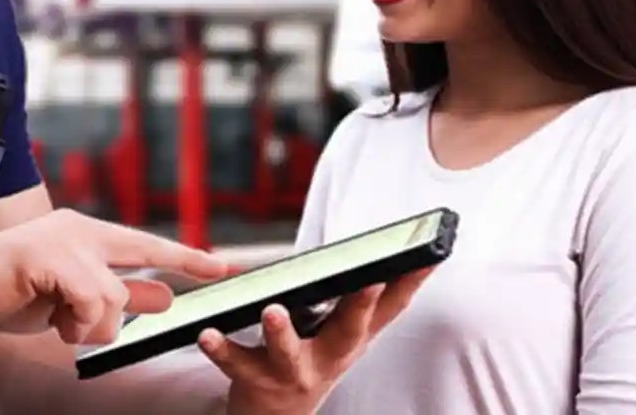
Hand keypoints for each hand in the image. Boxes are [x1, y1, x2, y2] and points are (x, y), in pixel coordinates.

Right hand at [0, 208, 229, 344]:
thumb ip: (114, 293)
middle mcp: (80, 230)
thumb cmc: (7, 291)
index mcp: (84, 234)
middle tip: (199, 280)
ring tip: (60, 325)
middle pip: (136, 269)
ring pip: (113, 298)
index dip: (184, 255)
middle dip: (158, 285)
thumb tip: (163, 296)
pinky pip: (92, 303)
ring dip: (90, 326)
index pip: (144, 243)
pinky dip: (77, 324)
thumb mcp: (68, 298)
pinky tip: (52, 322)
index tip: (223, 266)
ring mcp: (67, 241)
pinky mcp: (52, 258)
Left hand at [197, 267, 435, 414]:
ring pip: (288, 352)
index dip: (411, 282)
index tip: (428, 256)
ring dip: (282, 331)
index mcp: (353, 338)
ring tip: (273, 310)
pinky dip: (221, 348)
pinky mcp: (254, 380)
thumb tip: (419, 254)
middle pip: (349, 331)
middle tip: (368, 279)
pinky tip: (208, 333)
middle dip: (360, 304)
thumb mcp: (350, 334)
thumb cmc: (315, 359)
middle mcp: (329, 358)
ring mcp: (292, 372)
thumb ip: (377, 300)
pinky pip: (235, 363)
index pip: (391, 308)